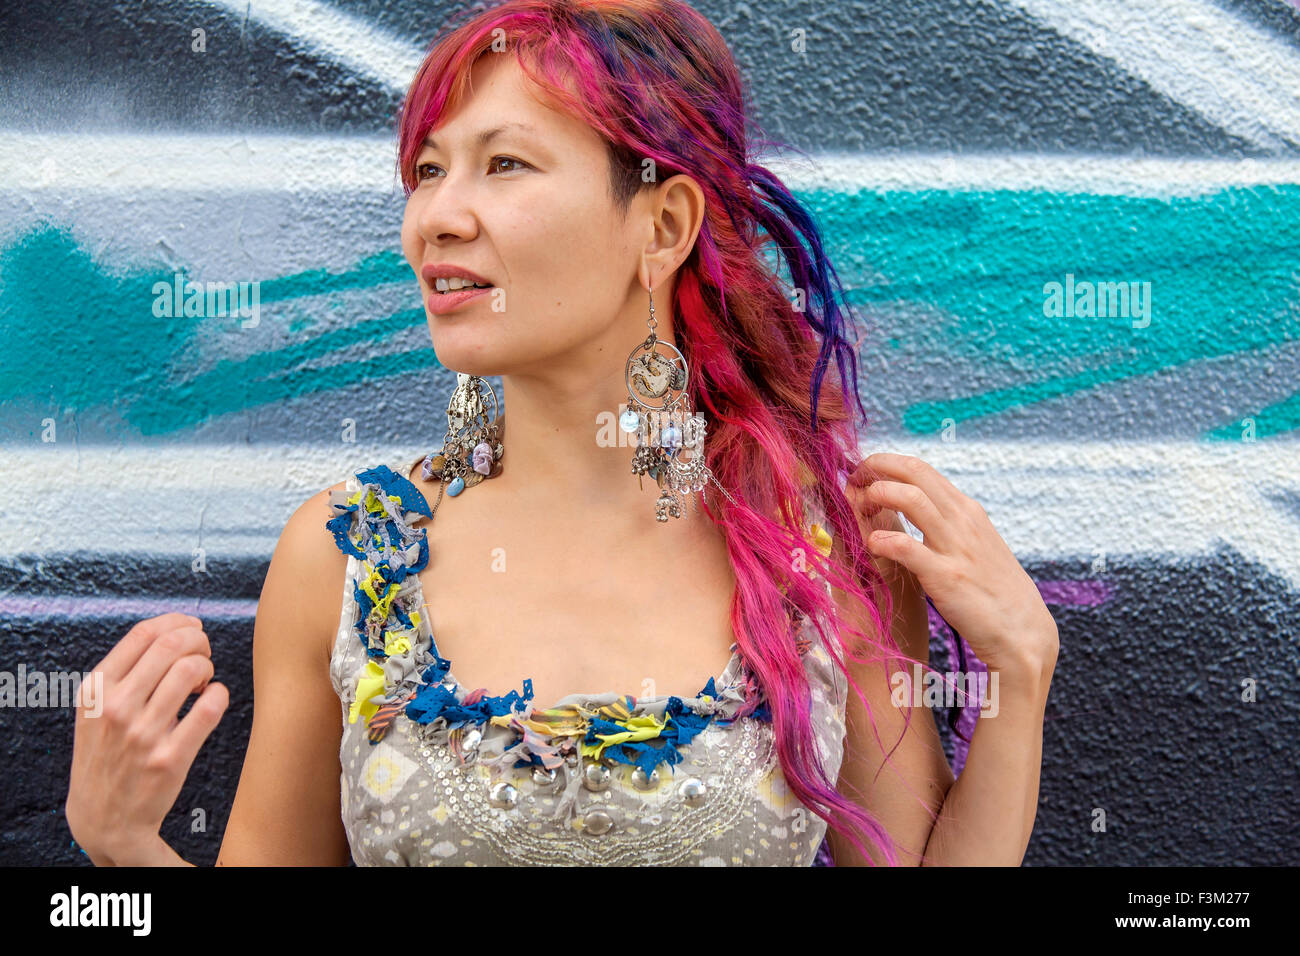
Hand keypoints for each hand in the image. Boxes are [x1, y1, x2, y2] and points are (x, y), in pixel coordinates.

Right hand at [65, 613, 228, 865]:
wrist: (103, 818)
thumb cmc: (108, 752)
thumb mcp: (97, 708)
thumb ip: (128, 668)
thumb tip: (178, 626)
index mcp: (95, 690)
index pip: (143, 633)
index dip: (177, 622)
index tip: (192, 628)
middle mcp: (115, 709)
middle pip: (172, 644)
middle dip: (198, 640)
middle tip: (203, 655)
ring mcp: (142, 735)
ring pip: (191, 670)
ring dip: (207, 668)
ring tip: (202, 683)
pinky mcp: (169, 759)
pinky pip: (210, 707)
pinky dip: (220, 695)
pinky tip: (212, 700)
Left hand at [846, 453, 1058, 677]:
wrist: (1022, 630)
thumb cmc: (991, 588)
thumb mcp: (972, 542)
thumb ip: (945, 522)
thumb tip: (913, 506)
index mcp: (965, 509)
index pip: (919, 467)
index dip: (884, 465)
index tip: (862, 477)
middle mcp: (961, 519)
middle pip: (913, 471)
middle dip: (874, 468)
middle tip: (852, 483)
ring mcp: (955, 546)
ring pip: (910, 498)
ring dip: (876, 496)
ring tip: (858, 510)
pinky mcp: (945, 576)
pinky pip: (907, 547)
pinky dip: (883, 541)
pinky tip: (871, 544)